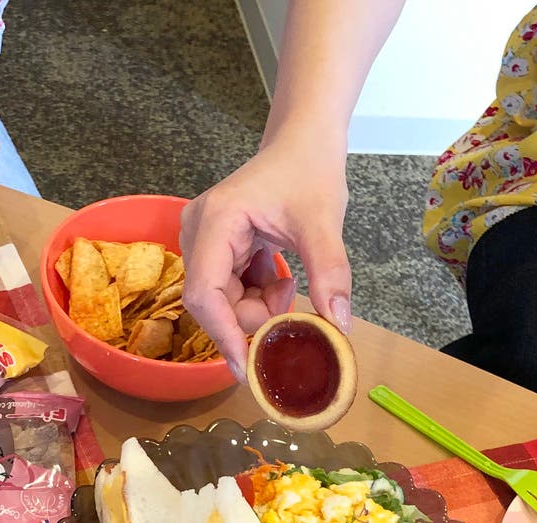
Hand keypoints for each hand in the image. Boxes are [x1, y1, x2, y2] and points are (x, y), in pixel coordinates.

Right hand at [179, 132, 349, 377]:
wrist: (304, 141)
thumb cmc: (310, 170)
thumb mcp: (324, 223)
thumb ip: (329, 273)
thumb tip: (338, 326)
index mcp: (215, 221)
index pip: (204, 293)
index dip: (223, 334)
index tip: (247, 367)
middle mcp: (197, 231)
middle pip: (212, 302)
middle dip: (250, 318)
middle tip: (288, 313)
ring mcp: (203, 240)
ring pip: (222, 300)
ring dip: (257, 307)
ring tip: (289, 284)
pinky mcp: (215, 247)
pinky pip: (229, 289)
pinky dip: (256, 295)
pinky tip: (278, 275)